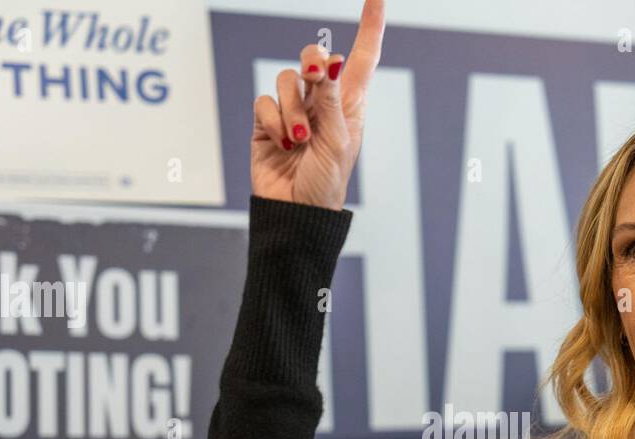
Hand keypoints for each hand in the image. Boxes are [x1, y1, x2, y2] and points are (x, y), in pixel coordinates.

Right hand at [250, 0, 384, 209]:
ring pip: (287, 80)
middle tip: (314, 75)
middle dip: (312, 61)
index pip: (361, 60)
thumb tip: (331, 63)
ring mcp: (293, 111)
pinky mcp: (266, 123)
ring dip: (292, 109)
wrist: (294, 214)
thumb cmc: (324, 185)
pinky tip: (282, 144)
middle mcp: (321, 104)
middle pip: (315, 59)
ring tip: (299, 140)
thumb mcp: (336, 144)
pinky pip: (265, 101)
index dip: (370, 28)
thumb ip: (330, 101)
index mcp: (349, 106)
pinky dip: (273, 122)